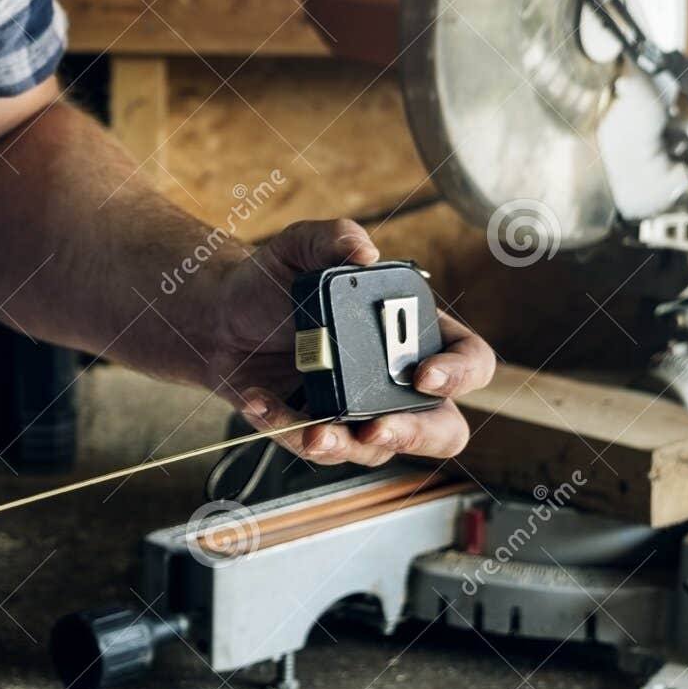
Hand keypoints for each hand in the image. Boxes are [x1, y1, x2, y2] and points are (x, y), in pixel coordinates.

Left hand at [196, 217, 495, 467]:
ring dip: (345, 447)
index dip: (459, 373)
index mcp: (412, 332)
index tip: (424, 376)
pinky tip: (258, 402)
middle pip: (443, 429)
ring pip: (376, 451)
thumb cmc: (274, 279)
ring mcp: (358, 412)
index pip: (469, 360)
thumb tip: (364, 252)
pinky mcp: (315, 432)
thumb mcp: (300, 246)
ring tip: (313, 432)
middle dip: (418, 435)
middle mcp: (395, 381)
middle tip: (378, 429)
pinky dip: (285, 429)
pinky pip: (312, 446)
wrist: (219, 314)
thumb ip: (334, 237)